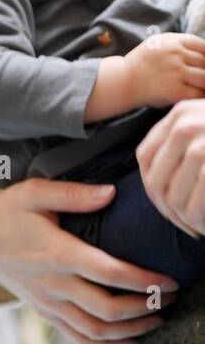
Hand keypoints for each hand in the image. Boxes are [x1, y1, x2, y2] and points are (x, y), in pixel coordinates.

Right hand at [0, 178, 177, 343]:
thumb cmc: (8, 213)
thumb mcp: (32, 193)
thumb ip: (72, 194)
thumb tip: (111, 193)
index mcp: (57, 253)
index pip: (109, 274)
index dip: (145, 281)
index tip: (171, 280)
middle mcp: (54, 284)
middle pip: (108, 310)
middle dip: (147, 307)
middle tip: (171, 297)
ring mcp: (49, 303)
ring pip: (96, 331)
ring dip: (132, 330)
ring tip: (158, 319)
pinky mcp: (46, 313)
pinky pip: (80, 338)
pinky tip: (130, 338)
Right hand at [124, 32, 204, 107]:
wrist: (121, 82)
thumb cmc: (140, 65)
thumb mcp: (157, 45)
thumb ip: (178, 44)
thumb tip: (203, 53)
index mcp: (172, 41)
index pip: (202, 45)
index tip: (202, 65)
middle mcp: (175, 54)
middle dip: (204, 71)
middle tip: (198, 79)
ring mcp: (175, 71)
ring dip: (203, 84)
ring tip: (197, 87)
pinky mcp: (175, 90)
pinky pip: (198, 94)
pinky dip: (200, 97)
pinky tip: (194, 96)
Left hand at [138, 98, 204, 236]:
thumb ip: (183, 149)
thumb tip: (155, 190)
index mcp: (180, 115)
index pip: (145, 157)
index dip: (152, 187)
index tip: (168, 207)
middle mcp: (186, 124)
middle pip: (156, 178)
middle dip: (168, 209)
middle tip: (187, 226)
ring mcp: (203, 141)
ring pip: (173, 195)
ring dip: (185, 219)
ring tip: (199, 228)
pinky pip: (196, 203)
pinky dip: (198, 220)